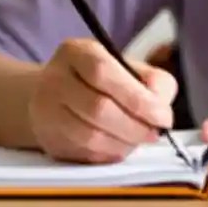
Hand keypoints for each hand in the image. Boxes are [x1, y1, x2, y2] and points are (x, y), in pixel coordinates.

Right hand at [29, 38, 177, 163]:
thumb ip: (152, 81)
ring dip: (123, 143)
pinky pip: (84, 154)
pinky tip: (119, 147)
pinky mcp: (48, 140)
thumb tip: (161, 109)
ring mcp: (44, 113)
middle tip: (154, 133)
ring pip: (90, 136)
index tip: (162, 117)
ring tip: (138, 140)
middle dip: (135, 126)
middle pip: (98, 108)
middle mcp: (55, 79)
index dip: (137, 98)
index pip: (104, 73)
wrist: (52, 96)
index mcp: (77, 52)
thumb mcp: (127, 67)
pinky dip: (109, 154)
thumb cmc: (99, 81)